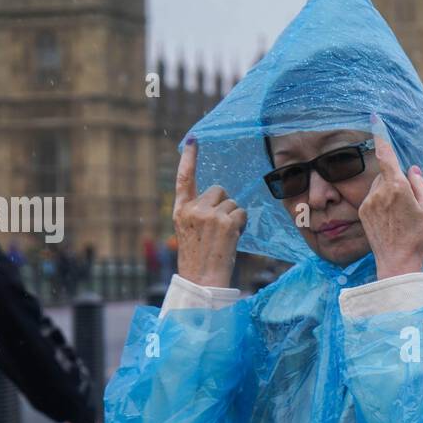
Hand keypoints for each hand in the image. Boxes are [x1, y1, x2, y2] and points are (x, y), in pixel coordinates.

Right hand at [173, 138, 245, 287]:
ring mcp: (209, 215)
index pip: (184, 178)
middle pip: (218, 189)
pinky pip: (242, 213)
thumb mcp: (189, 232)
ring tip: (225, 237)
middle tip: (220, 227)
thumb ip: (198, 213)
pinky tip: (232, 239)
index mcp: (180, 211)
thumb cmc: (198, 259)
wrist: (201, 281)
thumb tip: (220, 198)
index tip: (194, 140)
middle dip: (224, 204)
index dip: (190, 158)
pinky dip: (242, 225)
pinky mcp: (226, 223)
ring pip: (232, 202)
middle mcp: (193, 209)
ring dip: (234, 217)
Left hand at [358, 117, 422, 279]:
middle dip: (397, 182)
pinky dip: (382, 204)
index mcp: (397, 186)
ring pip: (379, 187)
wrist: (397, 263)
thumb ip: (422, 184)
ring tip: (400, 218)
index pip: (386, 154)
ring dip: (389, 193)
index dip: (381, 136)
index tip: (374, 119)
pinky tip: (391, 222)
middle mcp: (379, 191)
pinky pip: (373, 199)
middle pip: (387, 175)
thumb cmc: (419, 237)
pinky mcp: (363, 212)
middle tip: (409, 206)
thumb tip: (412, 170)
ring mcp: (368, 202)